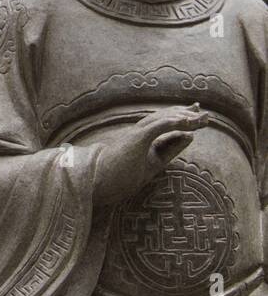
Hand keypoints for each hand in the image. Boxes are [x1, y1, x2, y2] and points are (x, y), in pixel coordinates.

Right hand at [94, 104, 209, 204]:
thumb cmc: (115, 178)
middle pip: (165, 119)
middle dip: (184, 115)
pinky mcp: (135, 139)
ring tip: (201, 118)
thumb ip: (168, 151)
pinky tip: (188, 121)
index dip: (180, 121)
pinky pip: (158, 127)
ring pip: (163, 119)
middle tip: (203, 113)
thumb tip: (189, 136)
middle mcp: (138, 134)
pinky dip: (173, 122)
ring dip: (183, 117)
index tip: (195, 119)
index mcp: (139, 142)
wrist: (92, 181)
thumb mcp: (149, 166)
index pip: (164, 127)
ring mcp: (135, 135)